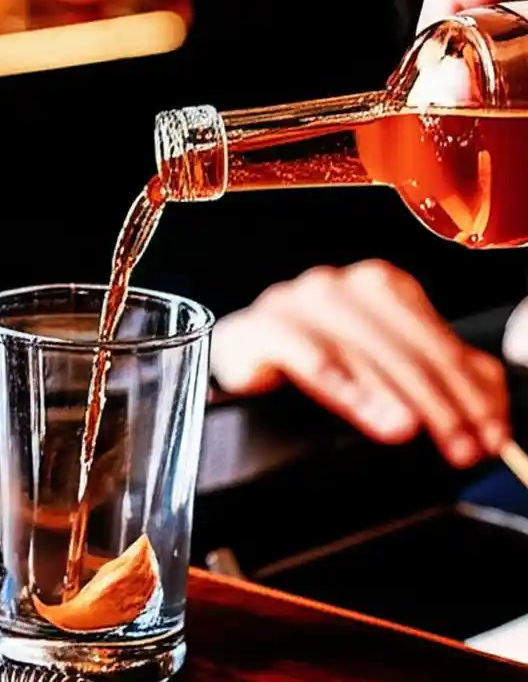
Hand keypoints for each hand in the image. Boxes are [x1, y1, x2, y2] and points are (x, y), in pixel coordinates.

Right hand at [210, 260, 509, 467]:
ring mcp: (293, 303)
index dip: (470, 393)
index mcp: (379, 288)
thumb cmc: (315, 367)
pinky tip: (350, 401)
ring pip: (352, 348)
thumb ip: (443, 384)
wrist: (242, 361)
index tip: (489, 436)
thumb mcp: (388, 374)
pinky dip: (329, 375)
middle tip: (457, 446)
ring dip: (383, 393)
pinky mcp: (254, 327)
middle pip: (399, 347)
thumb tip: (492, 421)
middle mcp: (338, 288)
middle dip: (435, 402)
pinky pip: (297, 349)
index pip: (438, 342)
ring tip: (406, 429)